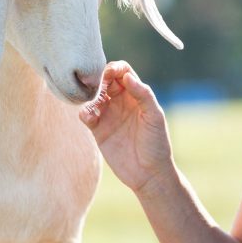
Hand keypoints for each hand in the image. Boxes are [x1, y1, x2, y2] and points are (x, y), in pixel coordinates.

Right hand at [79, 61, 172, 192]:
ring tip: (95, 106)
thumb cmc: (157, 144)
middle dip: (99, 80)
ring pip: (93, 96)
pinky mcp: (98, 130)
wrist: (149, 174)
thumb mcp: (154, 116)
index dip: (115, 68)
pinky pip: (87, 115)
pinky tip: (90, 118)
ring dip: (90, 96)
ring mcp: (109, 115)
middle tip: (100, 88)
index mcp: (137, 95)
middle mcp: (121, 102)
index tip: (110, 73)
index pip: (123, 72)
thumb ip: (143, 94)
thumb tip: (127, 75)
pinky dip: (85, 112)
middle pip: (105, 81)